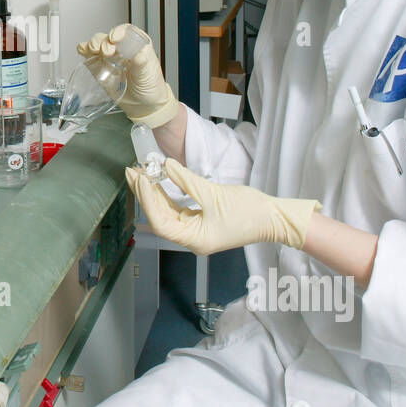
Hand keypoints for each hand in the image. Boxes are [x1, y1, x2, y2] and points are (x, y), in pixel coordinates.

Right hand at [77, 24, 177, 127]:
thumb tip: (138, 56)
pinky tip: (84, 53)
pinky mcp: (99, 66)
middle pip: (108, 37)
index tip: (114, 39)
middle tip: (106, 52)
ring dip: (92, 45)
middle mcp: (121, 48)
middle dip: (103, 42)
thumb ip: (142, 64)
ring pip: (96, 43)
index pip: (126, 31)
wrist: (142, 105)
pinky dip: (84, 51)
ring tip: (94, 52)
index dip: (118, 32)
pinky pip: (88, 54)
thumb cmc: (150, 86)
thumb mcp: (148, 74)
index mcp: (136, 44)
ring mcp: (109, 57)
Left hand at [127, 158, 321, 252]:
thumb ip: (186, 180)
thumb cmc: (249, 211)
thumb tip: (164, 166)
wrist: (273, 217)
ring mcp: (196, 231)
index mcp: (195, 240)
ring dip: (154, 193)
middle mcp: (192, 239)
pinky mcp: (201, 222)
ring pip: (167, 212)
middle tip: (132, 171)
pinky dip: (167, 195)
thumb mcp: (214, 193)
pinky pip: (178, 209)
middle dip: (145, 194)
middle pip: (160, 217)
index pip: (161, 222)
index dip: (147, 199)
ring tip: (141, 173)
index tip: (140, 178)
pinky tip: (157, 182)